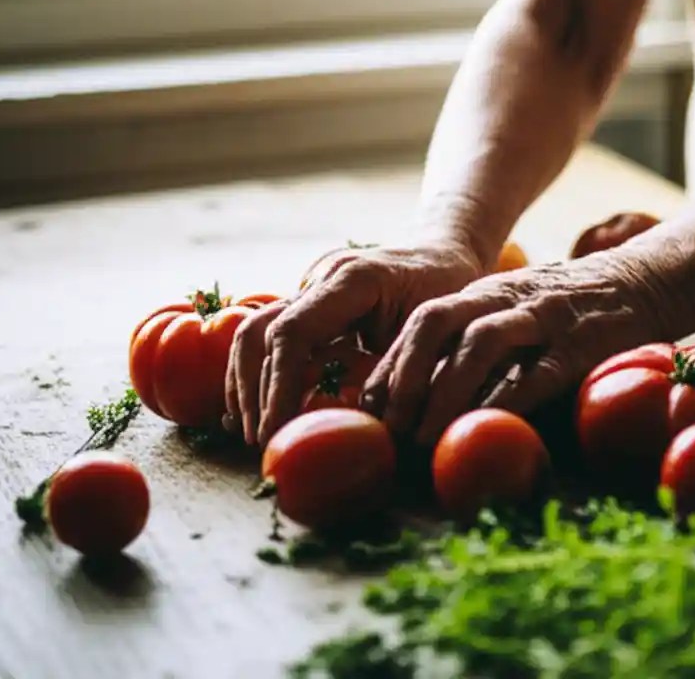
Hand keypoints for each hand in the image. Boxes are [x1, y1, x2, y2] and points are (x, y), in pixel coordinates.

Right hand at [224, 241, 482, 444]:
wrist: (445, 254)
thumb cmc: (449, 293)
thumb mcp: (435, 333)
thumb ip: (400, 372)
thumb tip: (367, 427)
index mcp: (353, 279)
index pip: (293, 333)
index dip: (278, 387)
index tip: (274, 430)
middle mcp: (322, 277)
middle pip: (261, 332)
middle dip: (254, 391)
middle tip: (258, 440)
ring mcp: (310, 285)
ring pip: (254, 330)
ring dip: (245, 381)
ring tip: (247, 430)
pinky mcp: (308, 301)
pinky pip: (268, 333)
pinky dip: (257, 371)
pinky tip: (253, 408)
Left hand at [362, 252, 677, 444]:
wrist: (645, 281)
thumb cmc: (572, 309)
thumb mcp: (518, 310)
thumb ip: (479, 340)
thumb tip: (426, 397)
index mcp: (484, 293)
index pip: (423, 321)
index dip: (391, 364)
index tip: (368, 407)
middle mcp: (505, 299)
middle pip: (434, 323)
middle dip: (404, 375)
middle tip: (388, 426)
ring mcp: (543, 318)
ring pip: (478, 344)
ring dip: (444, 392)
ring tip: (424, 437)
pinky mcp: (579, 345)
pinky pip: (535, 374)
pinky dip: (505, 401)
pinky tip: (484, 428)